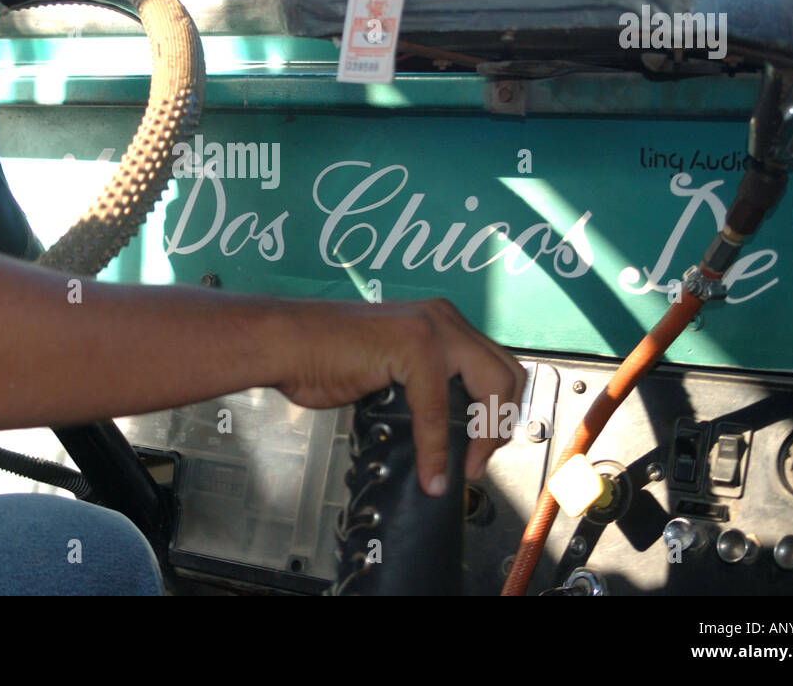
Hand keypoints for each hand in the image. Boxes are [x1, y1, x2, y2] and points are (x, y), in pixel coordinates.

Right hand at [276, 299, 524, 496]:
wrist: (284, 342)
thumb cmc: (322, 357)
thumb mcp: (391, 369)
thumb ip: (425, 385)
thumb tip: (451, 429)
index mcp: (440, 320)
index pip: (497, 365)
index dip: (498, 412)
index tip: (481, 450)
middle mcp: (443, 317)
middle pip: (508, 373)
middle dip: (502, 425)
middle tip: (479, 462)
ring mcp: (432, 328)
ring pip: (490, 386)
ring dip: (483, 438)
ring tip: (464, 470)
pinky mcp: (414, 347)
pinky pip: (438, 411)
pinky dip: (437, 450)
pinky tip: (430, 475)